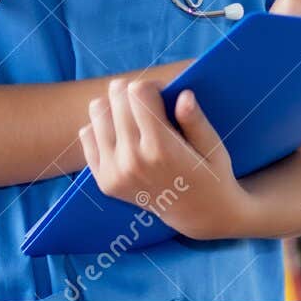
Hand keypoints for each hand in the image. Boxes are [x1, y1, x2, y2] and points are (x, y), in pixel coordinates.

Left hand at [79, 78, 253, 240]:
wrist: (198, 214)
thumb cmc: (210, 173)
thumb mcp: (213, 146)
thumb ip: (195, 121)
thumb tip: (183, 95)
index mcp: (161, 149)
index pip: (138, 92)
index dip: (153, 85)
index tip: (164, 94)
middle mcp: (132, 160)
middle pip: (116, 97)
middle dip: (133, 91)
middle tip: (150, 104)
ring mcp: (113, 173)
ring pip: (97, 112)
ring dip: (115, 107)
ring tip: (134, 119)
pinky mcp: (104, 181)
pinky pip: (87, 135)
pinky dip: (101, 128)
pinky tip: (122, 135)